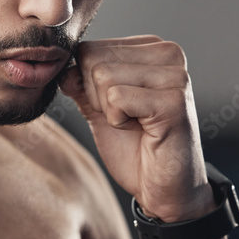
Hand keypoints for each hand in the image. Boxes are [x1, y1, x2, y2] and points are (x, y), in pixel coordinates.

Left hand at [59, 35, 213, 222]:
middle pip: (93, 59)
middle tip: (127, 119)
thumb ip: (80, 83)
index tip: (118, 107)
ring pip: (102, 76)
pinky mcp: (174, 101)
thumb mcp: (99, 109)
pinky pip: (116, 98)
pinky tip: (143, 131)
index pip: (89, 48)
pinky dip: (118, 121)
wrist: (164, 189)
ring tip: (136, 125)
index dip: (88, 85)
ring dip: (108, 111)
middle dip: (96, 97)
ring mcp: (175, 76)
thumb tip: (62, 66)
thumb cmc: (136, 148)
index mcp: (152, 48)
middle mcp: (168, 53)